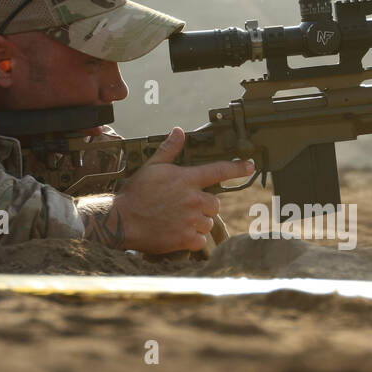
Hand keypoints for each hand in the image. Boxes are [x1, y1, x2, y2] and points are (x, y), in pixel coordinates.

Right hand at [108, 127, 253, 253]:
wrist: (122, 221)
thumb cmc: (136, 193)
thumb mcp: (152, 167)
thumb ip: (169, 150)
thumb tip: (179, 131)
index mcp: (186, 179)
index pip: (218, 170)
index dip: (237, 168)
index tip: (249, 166)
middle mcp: (192, 199)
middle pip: (215, 204)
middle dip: (205, 206)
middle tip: (186, 207)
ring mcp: (190, 220)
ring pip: (208, 223)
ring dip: (198, 223)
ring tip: (179, 221)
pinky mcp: (186, 239)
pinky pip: (201, 240)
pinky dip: (193, 239)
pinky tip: (179, 234)